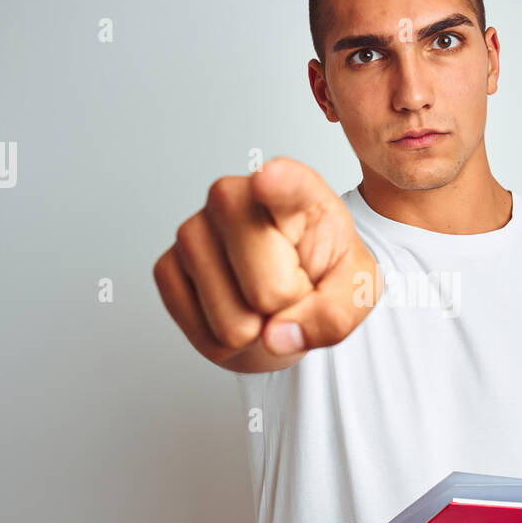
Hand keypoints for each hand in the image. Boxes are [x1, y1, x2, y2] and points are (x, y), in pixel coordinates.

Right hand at [154, 157, 380, 371]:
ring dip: (257, 330)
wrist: (281, 292)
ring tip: (263, 300)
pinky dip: (228, 342)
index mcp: (294, 190)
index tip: (268, 180)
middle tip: (290, 288)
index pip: (286, 184)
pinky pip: (205, 337)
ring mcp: (192, 230)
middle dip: (287, 309)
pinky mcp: (165, 266)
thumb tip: (276, 336)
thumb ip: (335, 313)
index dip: (277, 184)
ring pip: (234, 324)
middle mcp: (233, 197)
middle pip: (269, 292)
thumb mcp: (356, 290)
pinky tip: (235, 308)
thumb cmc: (321, 273)